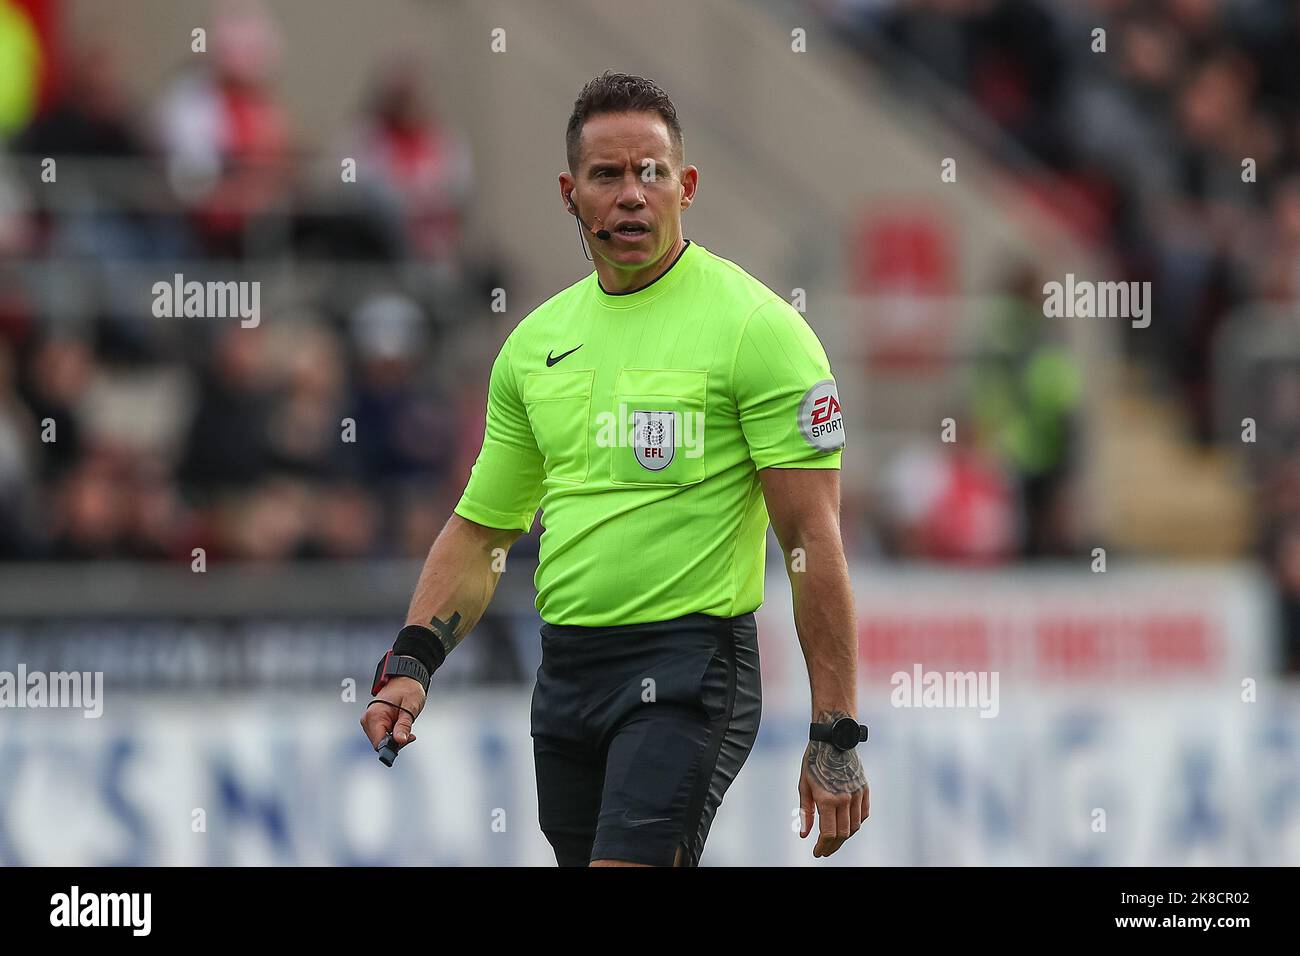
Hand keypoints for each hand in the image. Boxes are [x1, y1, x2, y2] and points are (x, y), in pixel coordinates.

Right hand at [360, 676, 426, 753]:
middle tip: (410, 733)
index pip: (379, 743)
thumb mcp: (410, 707)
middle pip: (379, 743)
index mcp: (374, 715)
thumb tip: (400, 741)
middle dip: (396, 742)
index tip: (408, 738)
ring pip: (381, 741)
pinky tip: (401, 726)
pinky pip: (381, 735)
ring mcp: (369, 721)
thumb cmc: (408, 689)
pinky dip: (392, 734)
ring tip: (406, 725)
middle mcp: (368, 720)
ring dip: (395, 738)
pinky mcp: (373, 722)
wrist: (405, 678)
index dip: (393, 746)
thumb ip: (404, 725)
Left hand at [798, 733, 869, 858]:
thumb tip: (804, 834)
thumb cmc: (814, 761)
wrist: (834, 739)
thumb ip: (805, 812)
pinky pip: (864, 814)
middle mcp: (845, 799)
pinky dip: (856, 824)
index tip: (817, 852)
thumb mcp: (804, 785)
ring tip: (833, 840)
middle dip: (832, 846)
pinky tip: (847, 826)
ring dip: (844, 837)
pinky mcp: (865, 789)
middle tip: (824, 851)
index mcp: (827, 799)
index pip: (828, 834)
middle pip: (842, 834)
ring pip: (855, 826)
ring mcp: (857, 794)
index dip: (822, 847)